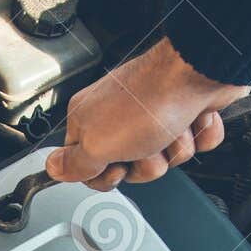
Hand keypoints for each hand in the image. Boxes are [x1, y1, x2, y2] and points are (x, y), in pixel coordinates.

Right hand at [46, 39, 247, 190]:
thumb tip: (53, 169)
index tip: (115, 166)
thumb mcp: (97, 144)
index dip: (105, 175)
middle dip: (145, 164)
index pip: (88, 166)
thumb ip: (74, 163)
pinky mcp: (184, 113)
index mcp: (90, 120)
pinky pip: (192, 143)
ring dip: (172, 150)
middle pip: (130, 168)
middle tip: (145, 145)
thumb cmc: (147, 101)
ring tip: (170, 128)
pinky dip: (196, 135)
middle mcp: (120, 116)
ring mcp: (154, 115)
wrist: (195, 75)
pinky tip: (190, 120)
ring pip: (163, 159)